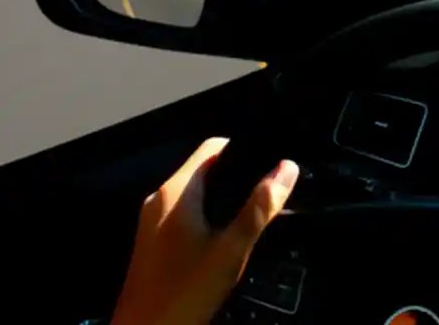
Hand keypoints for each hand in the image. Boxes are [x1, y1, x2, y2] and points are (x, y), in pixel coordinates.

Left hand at [112, 138, 298, 324]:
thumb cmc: (185, 291)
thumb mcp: (231, 249)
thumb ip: (260, 208)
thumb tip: (286, 168)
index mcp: (176, 191)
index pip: (213, 147)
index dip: (245, 150)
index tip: (270, 167)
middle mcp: (159, 199)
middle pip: (205, 170)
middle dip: (237, 180)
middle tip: (266, 198)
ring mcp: (152, 221)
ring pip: (196, 195)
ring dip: (222, 202)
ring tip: (249, 220)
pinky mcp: (152, 242)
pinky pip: (185, 215)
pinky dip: (206, 219)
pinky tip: (222, 243)